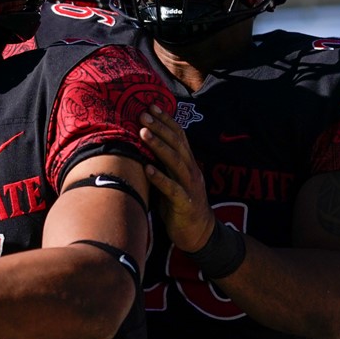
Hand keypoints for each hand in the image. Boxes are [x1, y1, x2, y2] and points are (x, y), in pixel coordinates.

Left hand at [139, 105, 213, 251]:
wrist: (199, 233)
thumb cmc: (180, 205)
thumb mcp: (172, 180)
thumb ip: (162, 164)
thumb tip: (140, 147)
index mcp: (188, 163)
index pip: (179, 136)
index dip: (166, 120)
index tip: (151, 105)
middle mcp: (191, 170)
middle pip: (176, 144)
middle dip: (160, 127)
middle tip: (143, 114)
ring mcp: (189, 186)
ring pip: (175, 162)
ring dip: (159, 146)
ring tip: (142, 133)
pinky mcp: (185, 203)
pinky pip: (172, 189)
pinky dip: (160, 178)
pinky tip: (147, 169)